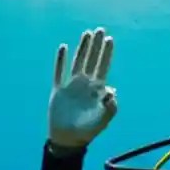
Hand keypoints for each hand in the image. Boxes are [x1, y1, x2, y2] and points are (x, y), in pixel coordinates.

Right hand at [48, 27, 117, 148]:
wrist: (68, 140)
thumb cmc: (87, 132)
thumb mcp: (103, 120)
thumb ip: (111, 107)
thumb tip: (112, 91)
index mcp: (97, 90)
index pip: (103, 67)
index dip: (107, 53)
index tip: (110, 40)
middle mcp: (85, 84)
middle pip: (92, 60)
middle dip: (96, 45)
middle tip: (100, 29)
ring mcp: (71, 86)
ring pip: (77, 61)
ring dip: (82, 48)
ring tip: (86, 33)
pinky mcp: (58, 90)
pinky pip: (59, 72)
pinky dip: (60, 60)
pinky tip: (63, 47)